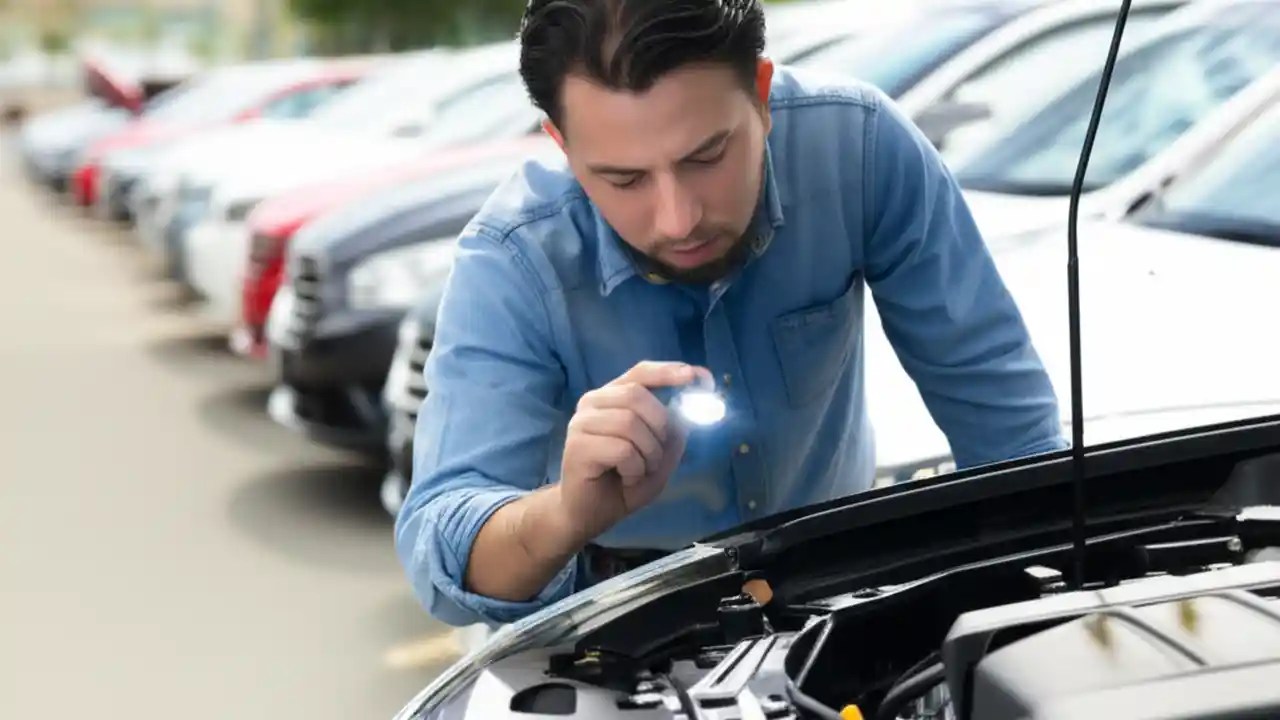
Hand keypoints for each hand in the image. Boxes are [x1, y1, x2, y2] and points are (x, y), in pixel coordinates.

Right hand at [554, 361, 713, 542]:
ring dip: (648, 453)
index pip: (640, 372)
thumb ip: (674, 434)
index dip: (669, 371)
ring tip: (639, 471)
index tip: (696, 376)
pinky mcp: (577, 446)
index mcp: (613, 398)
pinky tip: (626, 478)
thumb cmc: (623, 483)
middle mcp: (594, 403)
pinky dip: (635, 468)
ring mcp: (581, 422)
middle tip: (656, 456)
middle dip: (659, 427)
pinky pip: (622, 449)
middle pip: (637, 394)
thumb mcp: (660, 457)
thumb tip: (688, 412)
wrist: (589, 515)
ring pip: (629, 422)